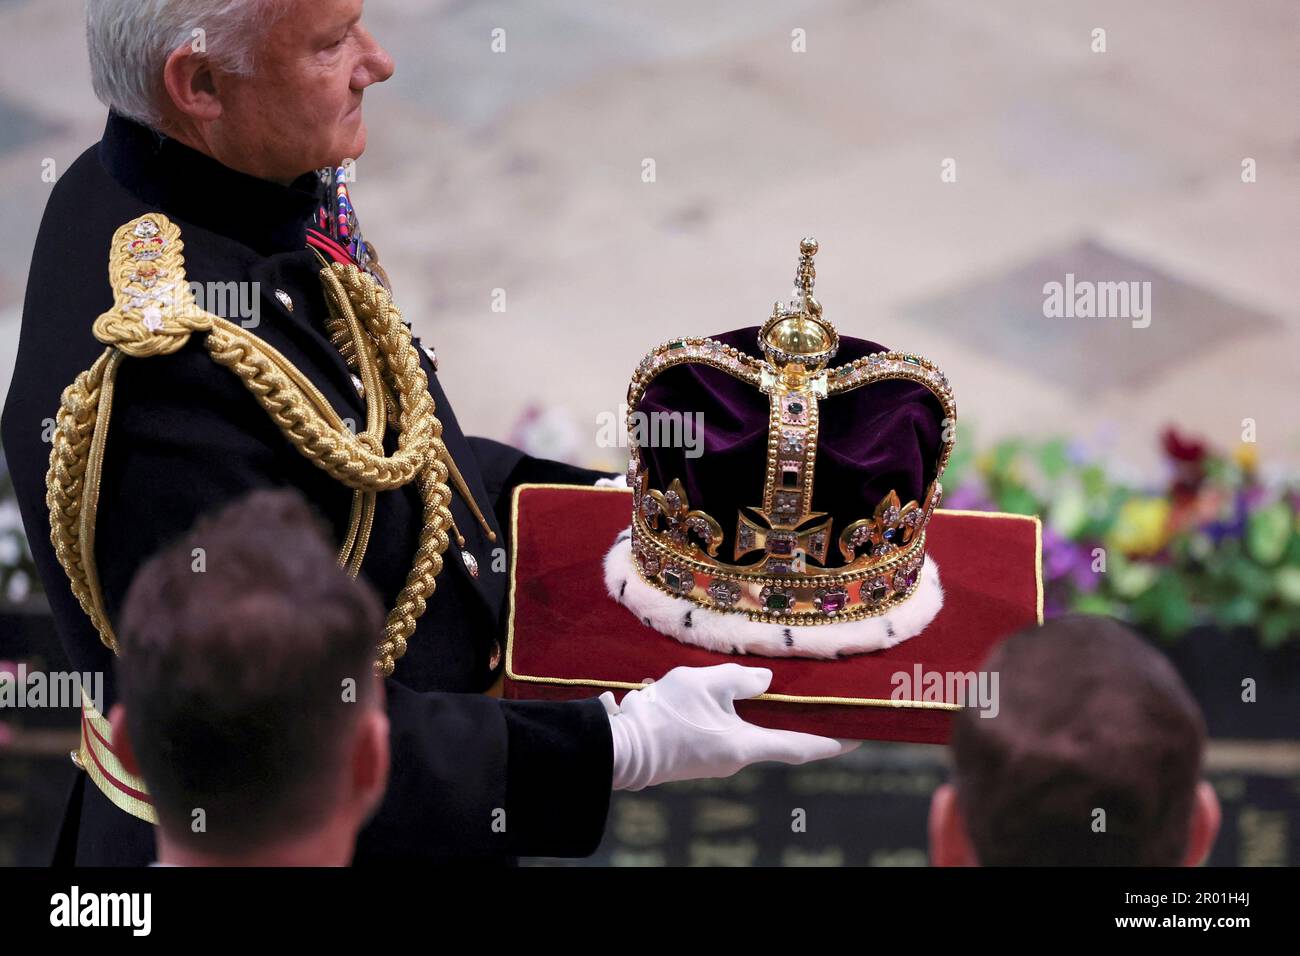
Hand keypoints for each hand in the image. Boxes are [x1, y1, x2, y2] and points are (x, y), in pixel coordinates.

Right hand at [602, 663, 859, 790]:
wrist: (623, 748)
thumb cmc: (667, 715)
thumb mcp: (706, 683)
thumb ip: (740, 679)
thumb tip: (766, 682)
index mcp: (746, 745)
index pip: (800, 746)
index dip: (832, 741)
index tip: (860, 737)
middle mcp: (737, 759)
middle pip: (776, 739)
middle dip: (796, 721)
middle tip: (817, 700)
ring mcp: (717, 761)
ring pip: (749, 734)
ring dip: (761, 716)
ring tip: (775, 690)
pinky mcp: (698, 757)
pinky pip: (728, 734)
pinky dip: (738, 718)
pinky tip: (731, 699)